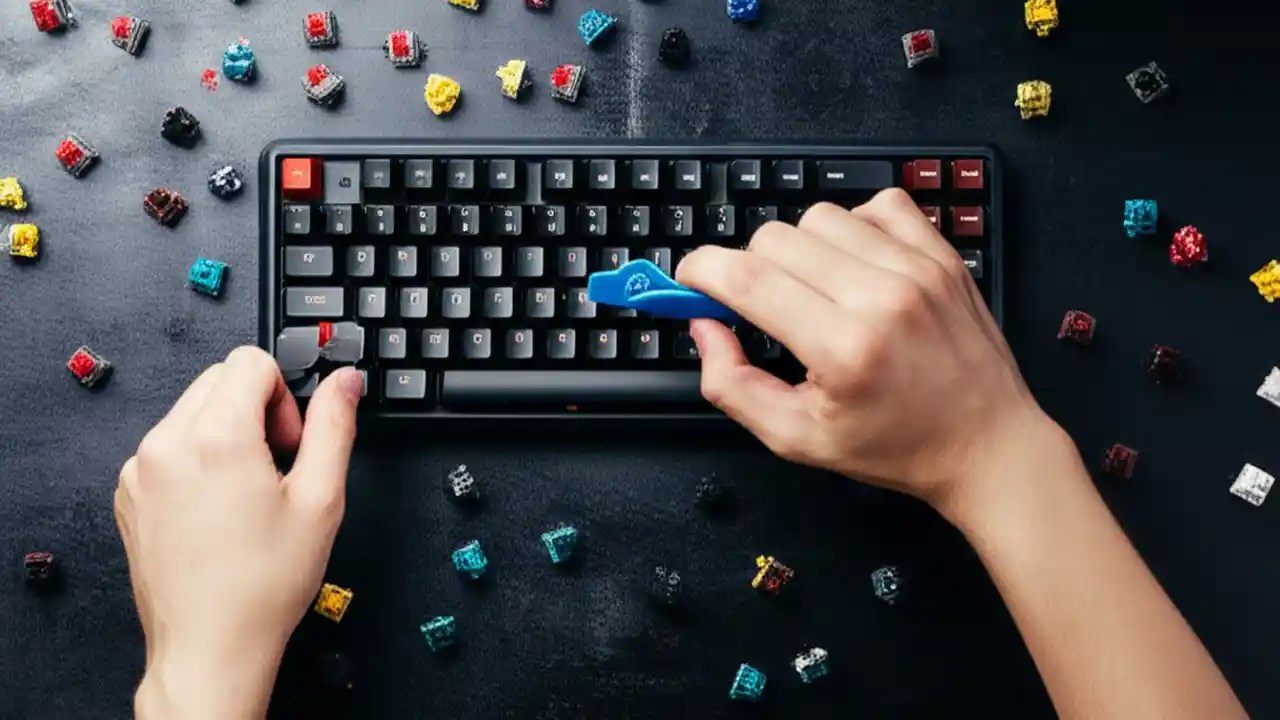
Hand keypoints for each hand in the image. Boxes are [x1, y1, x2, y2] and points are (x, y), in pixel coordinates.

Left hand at [115, 347, 361, 719]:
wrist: (210, 646)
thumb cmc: (263, 585)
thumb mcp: (321, 500)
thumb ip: (334, 426)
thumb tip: (343, 381)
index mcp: (216, 437)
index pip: (250, 361)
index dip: (284, 396)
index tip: (291, 439)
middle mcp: (167, 444)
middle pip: (219, 380)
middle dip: (256, 409)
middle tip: (277, 466)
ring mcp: (141, 468)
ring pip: (192, 411)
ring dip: (225, 433)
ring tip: (247, 493)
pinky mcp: (129, 491)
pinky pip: (168, 446)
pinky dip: (196, 459)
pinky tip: (219, 509)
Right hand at [677, 189, 1053, 514]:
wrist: (986, 444)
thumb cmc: (896, 446)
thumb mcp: (798, 439)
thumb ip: (734, 386)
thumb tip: (704, 328)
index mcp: (843, 349)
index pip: (747, 279)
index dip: (701, 271)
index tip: (690, 280)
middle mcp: (882, 298)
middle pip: (775, 240)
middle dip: (747, 268)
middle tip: (757, 305)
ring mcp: (918, 269)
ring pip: (820, 217)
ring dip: (799, 248)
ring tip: (812, 290)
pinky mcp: (942, 256)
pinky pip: (878, 205)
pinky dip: (853, 227)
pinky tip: (855, 267)